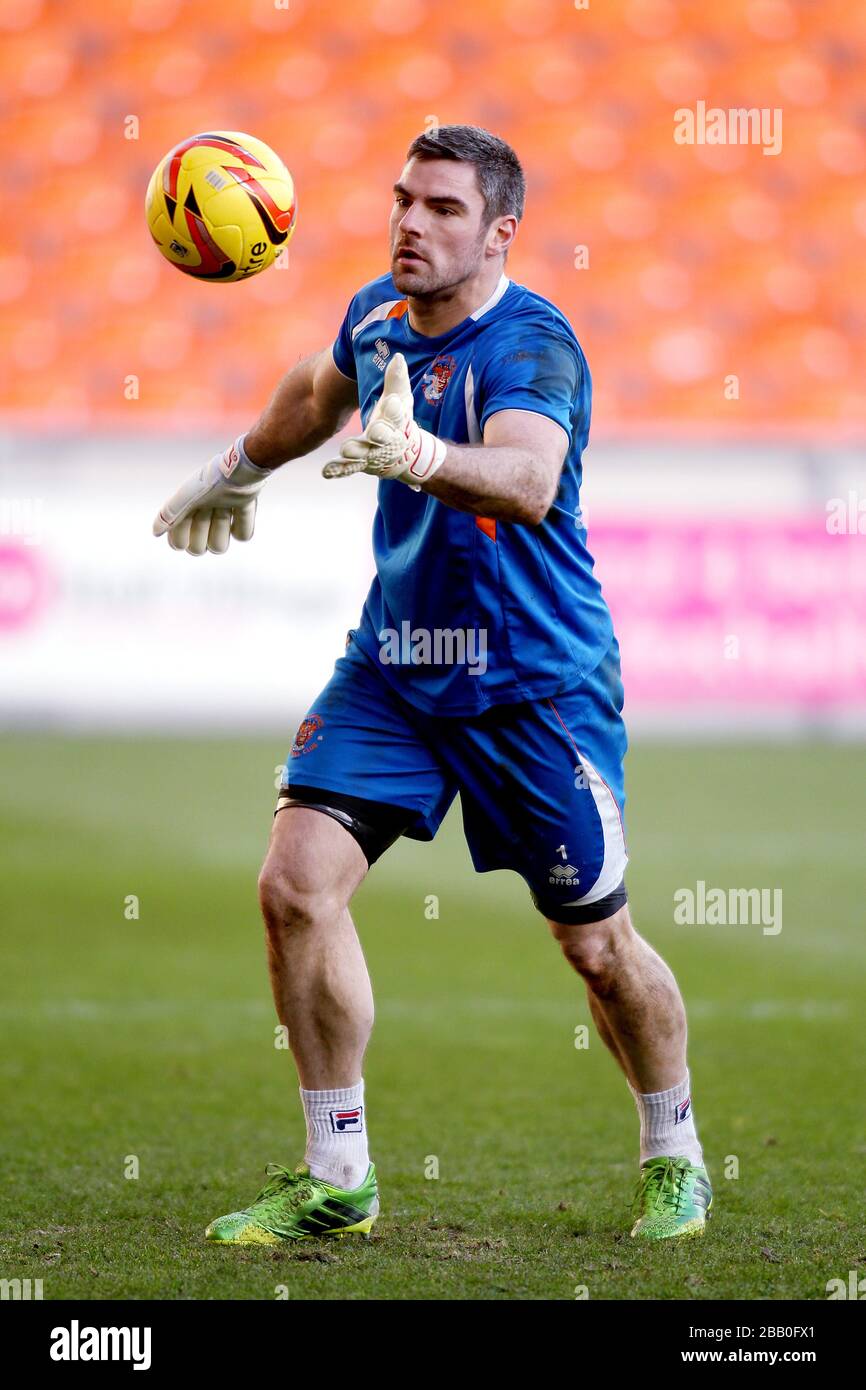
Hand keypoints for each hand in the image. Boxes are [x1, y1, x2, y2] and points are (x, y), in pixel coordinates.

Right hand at [153, 436, 270, 554]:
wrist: (241, 468)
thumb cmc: (210, 481)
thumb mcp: (186, 496)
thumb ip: (170, 513)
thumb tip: (155, 533)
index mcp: (188, 506)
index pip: (179, 538)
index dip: (179, 540)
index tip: (184, 536)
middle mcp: (204, 510)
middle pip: (198, 546)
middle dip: (201, 537)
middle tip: (206, 519)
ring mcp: (224, 510)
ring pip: (219, 545)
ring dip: (221, 533)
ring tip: (224, 514)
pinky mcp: (244, 508)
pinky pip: (242, 535)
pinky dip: (242, 528)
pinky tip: (239, 512)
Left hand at [321, 353, 445, 486]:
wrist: (403, 453)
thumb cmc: (399, 420)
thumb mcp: (400, 399)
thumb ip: (396, 379)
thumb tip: (397, 356)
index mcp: (397, 422)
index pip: (398, 415)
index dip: (395, 410)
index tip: (392, 403)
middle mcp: (386, 440)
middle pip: (384, 438)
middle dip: (380, 435)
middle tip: (375, 432)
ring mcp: (372, 454)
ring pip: (364, 454)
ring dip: (355, 452)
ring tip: (346, 449)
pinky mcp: (359, 463)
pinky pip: (347, 468)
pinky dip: (338, 469)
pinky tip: (326, 471)